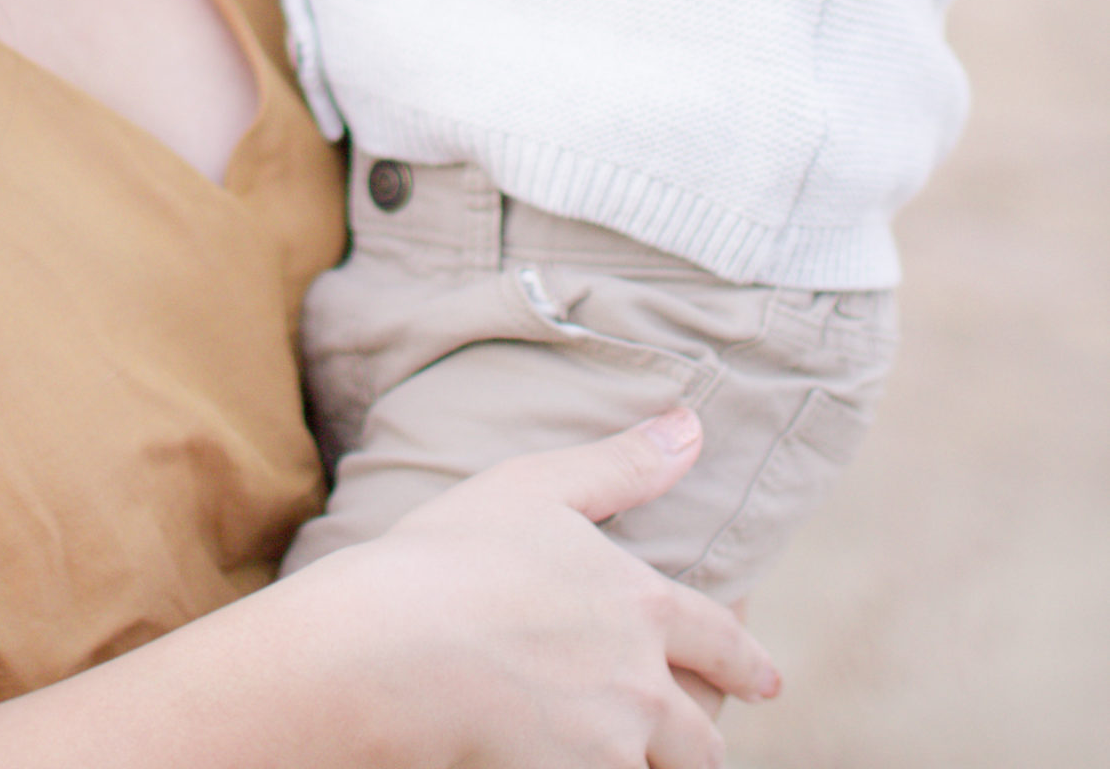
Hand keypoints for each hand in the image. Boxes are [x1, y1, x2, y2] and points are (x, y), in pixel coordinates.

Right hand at [287, 408, 779, 768]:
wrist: (394, 648)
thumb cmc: (455, 555)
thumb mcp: (538, 487)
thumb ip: (623, 465)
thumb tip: (692, 428)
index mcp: (640, 604)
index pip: (718, 640)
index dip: (747, 661)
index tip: (770, 681)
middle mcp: (639, 683)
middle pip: (699, 734)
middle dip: (703, 741)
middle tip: (705, 747)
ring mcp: (606, 743)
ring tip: (651, 765)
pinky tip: (583, 767)